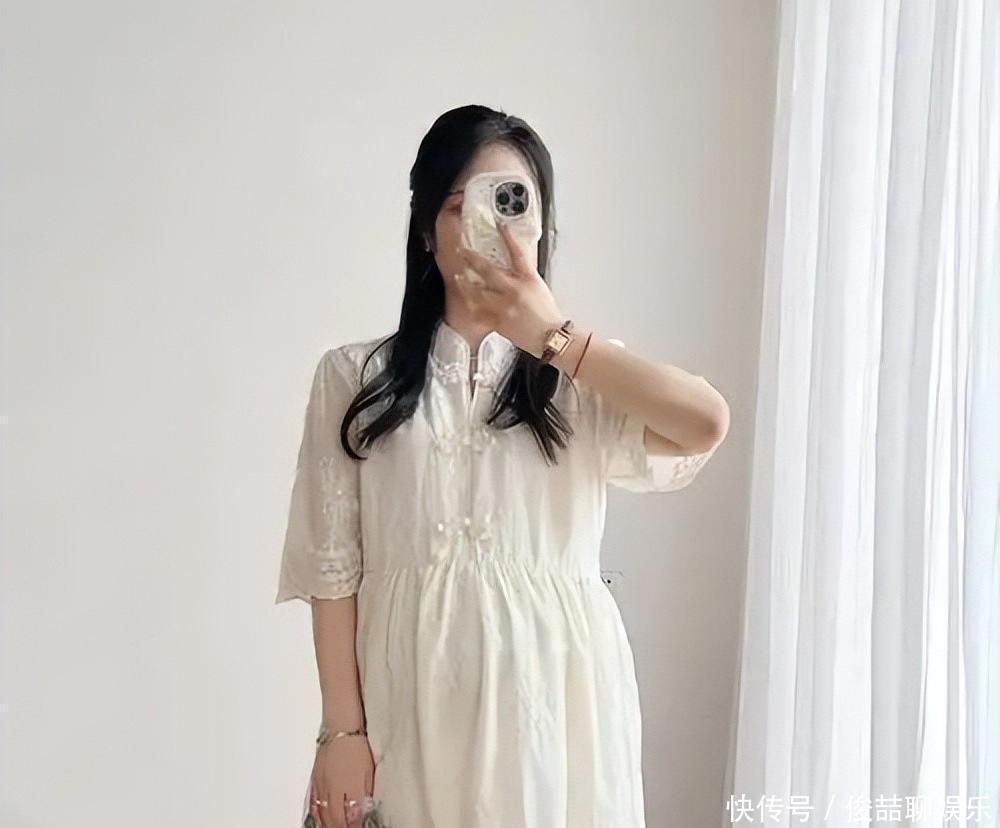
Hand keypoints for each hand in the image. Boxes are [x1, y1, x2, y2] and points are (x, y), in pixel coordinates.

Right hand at [308, 735, 374, 827]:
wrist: (340, 731)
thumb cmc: (356, 748)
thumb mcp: (367, 771)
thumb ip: (365, 792)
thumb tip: (363, 808)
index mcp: (349, 789)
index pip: (350, 818)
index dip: (353, 825)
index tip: (357, 827)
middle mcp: (333, 791)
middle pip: (335, 818)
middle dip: (340, 826)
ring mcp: (321, 786)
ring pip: (322, 813)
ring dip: (328, 823)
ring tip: (334, 826)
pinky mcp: (314, 780)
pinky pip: (313, 803)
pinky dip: (317, 813)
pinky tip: (320, 816)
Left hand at [452, 222, 565, 358]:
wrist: (551, 337)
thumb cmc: (549, 315)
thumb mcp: (540, 288)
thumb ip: (524, 277)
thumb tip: (512, 269)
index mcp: (528, 280)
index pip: (518, 253)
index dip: (508, 237)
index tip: (500, 226)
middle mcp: (514, 290)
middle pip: (488, 270)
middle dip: (472, 259)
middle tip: (462, 251)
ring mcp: (503, 307)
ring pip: (477, 292)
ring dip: (465, 283)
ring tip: (459, 276)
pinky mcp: (498, 322)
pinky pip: (478, 313)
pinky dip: (471, 307)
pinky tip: (466, 301)